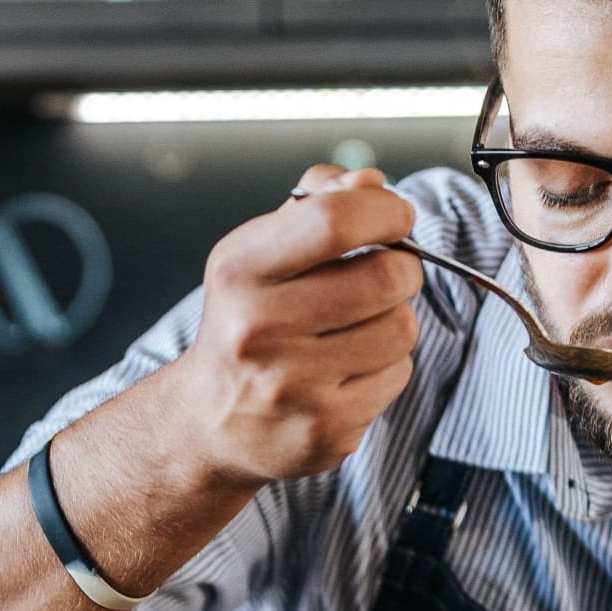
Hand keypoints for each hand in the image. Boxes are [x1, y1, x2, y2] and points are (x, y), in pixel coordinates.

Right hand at [171, 165, 422, 487]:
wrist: (210, 423)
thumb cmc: (246, 324)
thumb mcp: (259, 253)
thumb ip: (316, 204)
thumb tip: (371, 182)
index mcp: (240, 270)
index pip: (333, 220)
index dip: (385, 211)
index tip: (396, 217)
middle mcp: (258, 328)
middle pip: (386, 277)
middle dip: (401, 269)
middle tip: (384, 276)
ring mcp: (291, 385)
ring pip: (400, 329)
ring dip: (395, 321)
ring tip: (358, 328)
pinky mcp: (324, 429)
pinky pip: (397, 376)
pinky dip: (387, 367)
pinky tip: (349, 370)